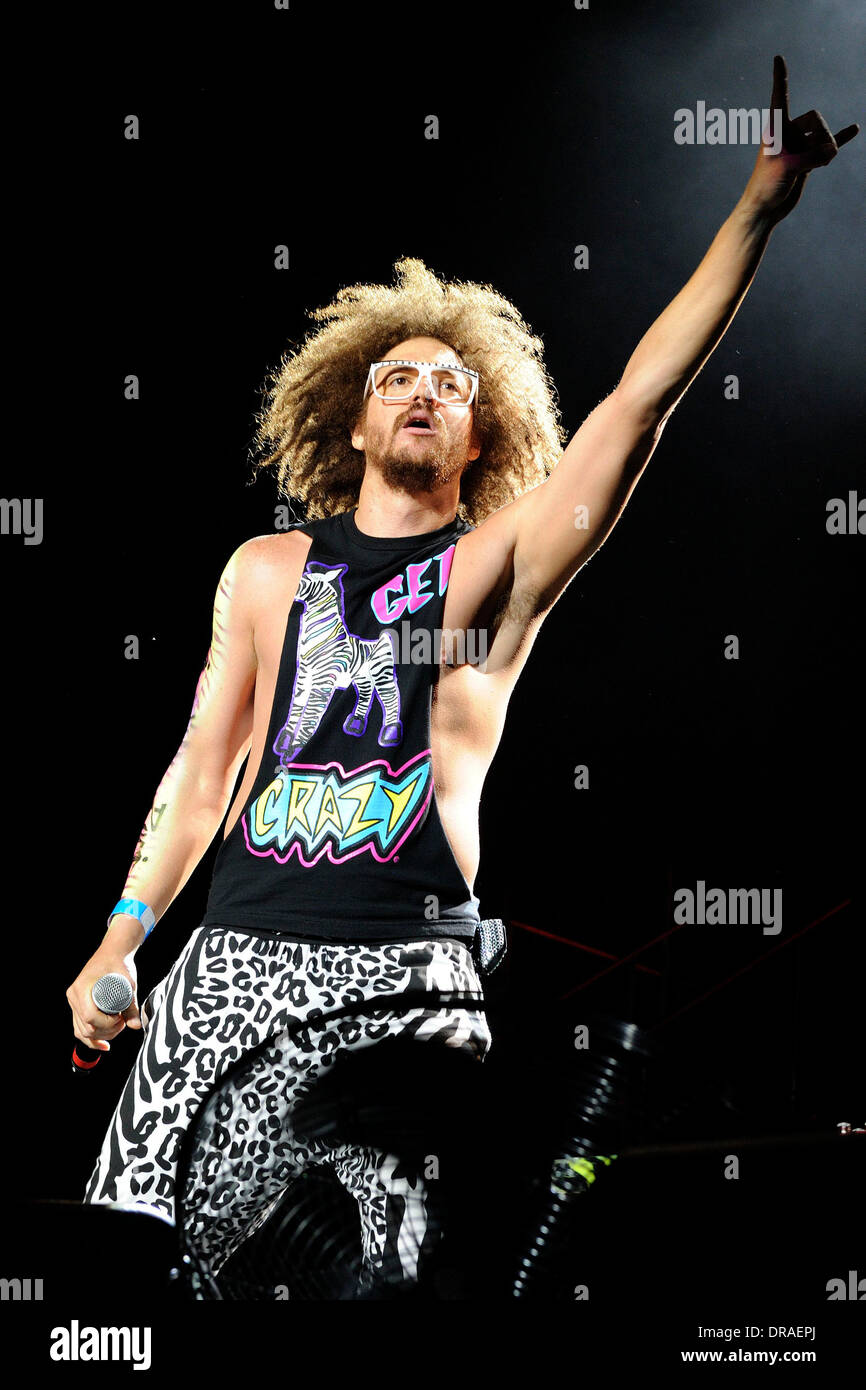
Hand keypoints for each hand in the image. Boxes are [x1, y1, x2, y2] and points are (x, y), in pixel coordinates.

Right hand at [67, 949, 140, 1053]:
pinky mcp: (77, 1006)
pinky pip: (79, 1027)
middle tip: (122, 1023)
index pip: (89, 1017)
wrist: (113, 953)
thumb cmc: (120, 965)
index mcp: (82, 988)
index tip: (121, 1018)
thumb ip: (132, 1006)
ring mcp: (73, 1001)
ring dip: (100, 1035)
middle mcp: (74, 996)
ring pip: (81, 1031)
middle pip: (85, 1027)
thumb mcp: (128, 984)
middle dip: (105, 1031)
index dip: (106, 1024)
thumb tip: (136, 1026)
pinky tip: (103, 1044)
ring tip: (118, 1027)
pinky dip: (90, 1037)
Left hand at [744, 55, 858, 224]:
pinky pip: (829, 144)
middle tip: (812, 157)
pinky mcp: (809, 158)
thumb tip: (833, 150)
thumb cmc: (767, 186)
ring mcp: (800, 145)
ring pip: (824, 136)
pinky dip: (841, 138)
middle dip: (821, 136)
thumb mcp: (789, 167)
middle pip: (816, 119)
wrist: (766, 209)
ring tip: (815, 165)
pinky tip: (855, 129)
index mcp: (776, 129)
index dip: (780, 78)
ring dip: (826, 151)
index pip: (780, 97)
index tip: (778, 58)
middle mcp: (788, 133)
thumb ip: (813, 156)